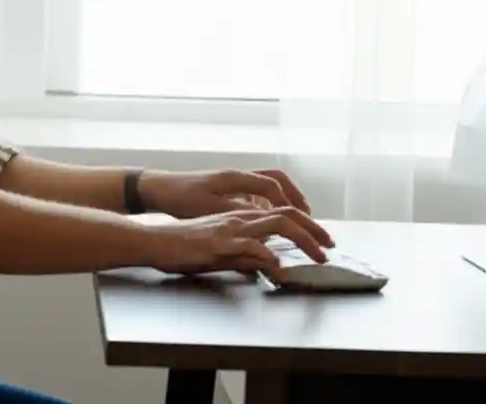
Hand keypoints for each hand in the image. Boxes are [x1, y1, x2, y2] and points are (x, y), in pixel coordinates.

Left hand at [139, 168, 319, 220]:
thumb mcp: (210, 209)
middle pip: (276, 179)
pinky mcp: (228, 189)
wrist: (159, 190)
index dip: (289, 202)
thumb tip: (266, 221)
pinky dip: (269, 204)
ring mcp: (233, 181)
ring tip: (296, 218)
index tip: (303, 218)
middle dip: (296, 195)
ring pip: (268, 185)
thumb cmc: (181, 199)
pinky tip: (270, 221)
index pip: (272, 186)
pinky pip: (256, 193)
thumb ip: (239, 214)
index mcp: (235, 178)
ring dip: (284, 199)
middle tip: (310, 216)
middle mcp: (238, 176)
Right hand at [141, 207, 331, 282]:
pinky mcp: (221, 242)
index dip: (306, 225)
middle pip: (288, 215)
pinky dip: (271, 257)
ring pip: (278, 224)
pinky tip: (281, 271)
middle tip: (330, 247)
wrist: (156, 240)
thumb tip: (270, 265)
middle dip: (314, 230)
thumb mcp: (222, 252)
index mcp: (241, 217)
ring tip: (318, 257)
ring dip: (304, 240)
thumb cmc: (185, 246)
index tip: (322, 241)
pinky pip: (252, 247)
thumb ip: (246, 256)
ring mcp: (232, 228)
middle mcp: (241, 217)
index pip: (282, 214)